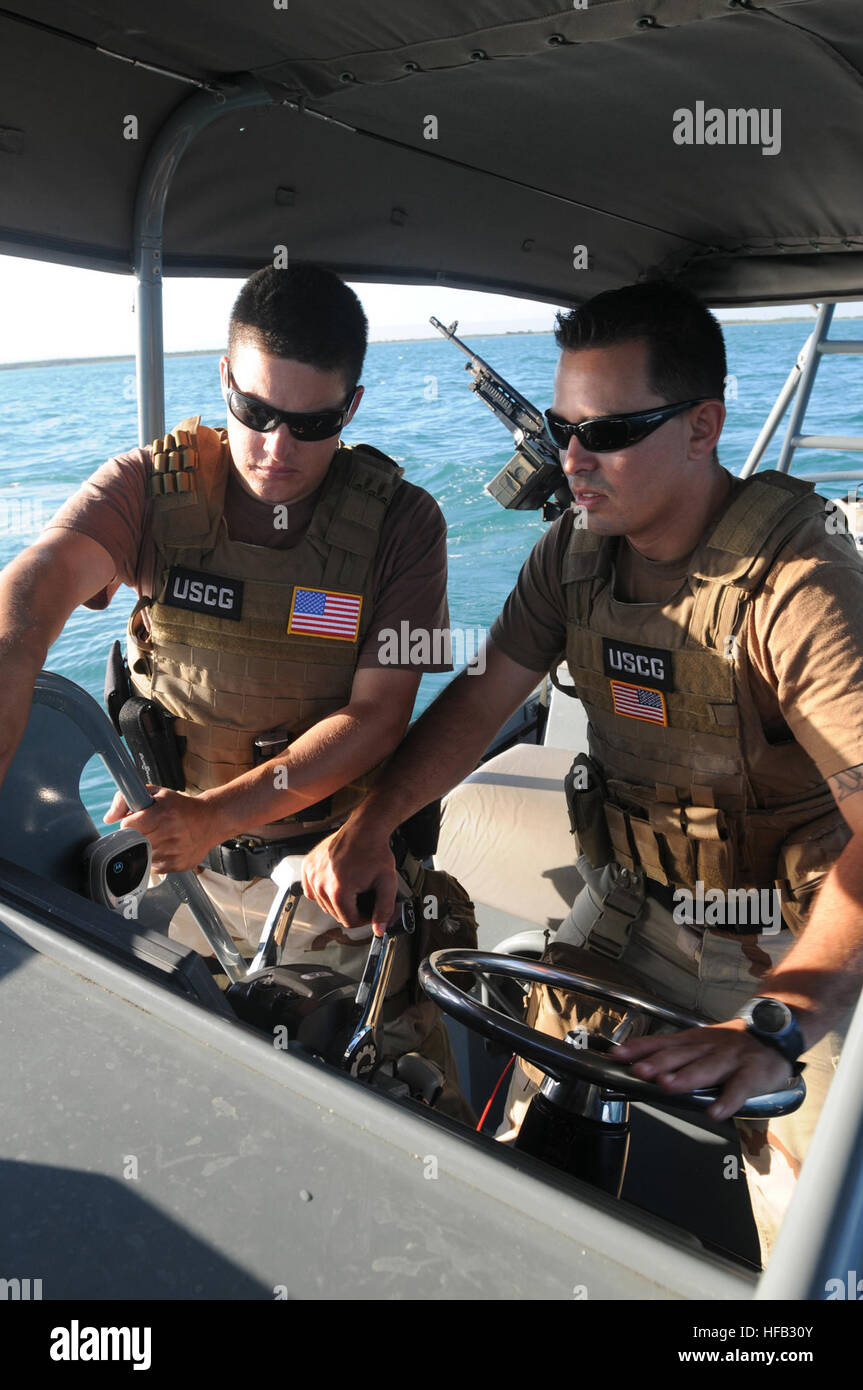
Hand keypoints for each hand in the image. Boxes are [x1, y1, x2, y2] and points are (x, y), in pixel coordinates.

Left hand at [104, 786, 220, 873]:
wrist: (211, 820)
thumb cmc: (180, 806)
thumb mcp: (155, 793)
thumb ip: (126, 799)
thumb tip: (108, 818)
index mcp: (163, 813)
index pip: (128, 826)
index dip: (130, 823)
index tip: (137, 820)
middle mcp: (169, 833)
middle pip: (134, 841)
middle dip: (137, 835)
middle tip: (149, 828)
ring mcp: (174, 851)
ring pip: (143, 855)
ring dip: (146, 848)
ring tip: (160, 837)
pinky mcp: (177, 865)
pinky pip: (153, 867)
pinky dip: (155, 858)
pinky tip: (167, 847)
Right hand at [302, 816, 396, 934]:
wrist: (364, 828)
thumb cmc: (374, 851)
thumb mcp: (387, 883)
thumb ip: (384, 909)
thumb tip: (379, 930)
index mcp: (338, 890)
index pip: (349, 921)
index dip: (363, 918)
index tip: (370, 908)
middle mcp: (321, 884)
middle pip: (335, 914)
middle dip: (351, 909)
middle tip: (363, 895)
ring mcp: (311, 875)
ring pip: (323, 904)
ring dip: (337, 900)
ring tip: (351, 885)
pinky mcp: (307, 867)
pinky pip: (311, 891)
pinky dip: (322, 890)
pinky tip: (335, 881)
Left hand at [614, 1018, 794, 1120]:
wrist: (774, 1034)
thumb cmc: (732, 1044)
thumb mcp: (701, 1041)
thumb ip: (674, 1052)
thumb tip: (640, 1064)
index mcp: (694, 1040)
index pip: (662, 1042)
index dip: (639, 1048)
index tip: (617, 1055)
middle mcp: (708, 1047)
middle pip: (680, 1055)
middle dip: (657, 1063)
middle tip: (638, 1071)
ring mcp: (730, 1059)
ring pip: (705, 1068)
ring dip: (685, 1077)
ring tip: (666, 1086)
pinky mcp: (751, 1073)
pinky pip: (738, 1088)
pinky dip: (727, 1100)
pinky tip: (715, 1112)